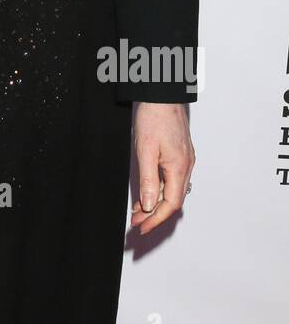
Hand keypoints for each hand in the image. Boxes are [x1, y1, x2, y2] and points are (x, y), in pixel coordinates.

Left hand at [130, 101, 194, 235]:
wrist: (161, 95)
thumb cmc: (154, 117)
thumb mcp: (145, 150)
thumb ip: (148, 179)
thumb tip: (149, 205)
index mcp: (179, 167)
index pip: (171, 204)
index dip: (156, 219)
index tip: (142, 228)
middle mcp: (186, 166)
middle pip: (173, 200)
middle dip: (155, 214)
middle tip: (137, 222)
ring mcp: (184, 160)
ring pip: (172, 190)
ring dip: (156, 203)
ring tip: (138, 211)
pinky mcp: (180, 154)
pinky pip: (171, 179)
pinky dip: (159, 190)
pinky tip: (148, 192)